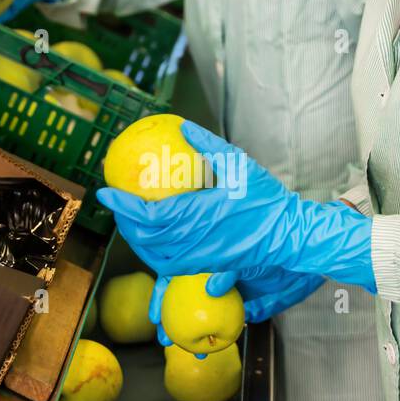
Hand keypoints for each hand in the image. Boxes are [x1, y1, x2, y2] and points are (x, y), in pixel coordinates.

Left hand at [97, 120, 376, 292]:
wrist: (292, 235)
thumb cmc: (268, 200)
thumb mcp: (240, 165)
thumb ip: (209, 147)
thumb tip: (184, 129)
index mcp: (201, 214)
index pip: (152, 213)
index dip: (125, 205)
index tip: (108, 192)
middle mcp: (197, 241)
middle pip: (147, 238)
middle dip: (125, 223)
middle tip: (116, 205)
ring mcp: (202, 259)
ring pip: (156, 257)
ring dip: (137, 242)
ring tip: (128, 225)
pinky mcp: (209, 268)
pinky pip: (173, 271)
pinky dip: (155, 263)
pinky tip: (151, 251)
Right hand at [147, 267, 323, 354]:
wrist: (305, 254)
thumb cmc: (275, 243)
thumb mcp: (247, 253)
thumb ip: (227, 270)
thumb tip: (212, 289)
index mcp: (207, 259)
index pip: (175, 276)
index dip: (161, 296)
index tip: (155, 317)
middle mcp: (214, 275)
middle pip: (184, 300)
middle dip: (173, 323)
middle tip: (166, 341)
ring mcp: (230, 291)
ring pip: (205, 316)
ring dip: (196, 336)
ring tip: (193, 353)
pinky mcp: (248, 304)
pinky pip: (230, 322)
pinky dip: (223, 336)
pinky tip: (216, 348)